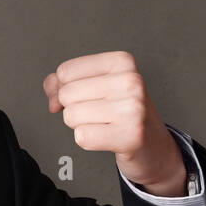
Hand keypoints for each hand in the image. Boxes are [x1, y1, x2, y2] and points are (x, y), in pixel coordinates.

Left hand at [42, 50, 187, 196]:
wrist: (153, 143)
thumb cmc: (121, 110)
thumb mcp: (96, 85)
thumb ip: (62, 82)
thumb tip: (52, 95)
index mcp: (121, 62)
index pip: (65, 72)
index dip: (66, 88)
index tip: (89, 95)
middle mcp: (131, 81)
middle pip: (66, 94)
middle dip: (74, 107)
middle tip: (100, 112)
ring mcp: (133, 108)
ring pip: (71, 116)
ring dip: (81, 125)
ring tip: (105, 123)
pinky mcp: (131, 135)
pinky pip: (82, 137)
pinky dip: (89, 140)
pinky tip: (108, 137)